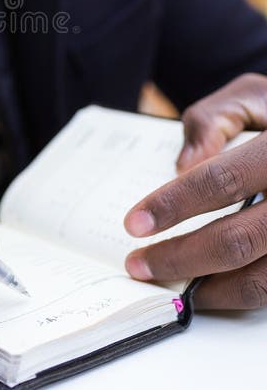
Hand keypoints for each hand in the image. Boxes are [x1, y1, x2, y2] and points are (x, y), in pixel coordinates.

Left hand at [124, 74, 266, 309]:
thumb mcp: (257, 95)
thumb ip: (214, 119)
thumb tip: (183, 165)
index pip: (221, 181)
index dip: (174, 205)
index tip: (135, 223)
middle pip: (236, 241)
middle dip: (179, 257)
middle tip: (138, 263)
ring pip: (259, 279)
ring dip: (207, 289)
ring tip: (168, 281)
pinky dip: (238, 294)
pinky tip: (209, 287)